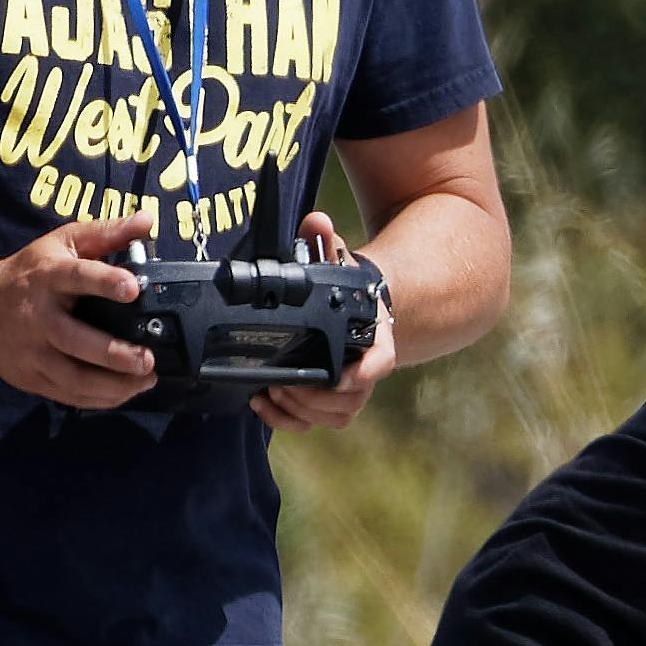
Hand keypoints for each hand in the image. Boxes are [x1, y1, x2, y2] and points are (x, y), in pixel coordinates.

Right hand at [0, 213, 168, 409]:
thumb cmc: (27, 274)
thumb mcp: (60, 244)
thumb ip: (105, 233)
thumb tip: (147, 220)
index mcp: (47, 277)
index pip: (76, 276)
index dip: (105, 282)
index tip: (133, 288)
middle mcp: (37, 317)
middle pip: (74, 340)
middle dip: (114, 354)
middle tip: (147, 359)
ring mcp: (31, 351)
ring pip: (72, 377)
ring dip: (114, 385)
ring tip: (146, 380)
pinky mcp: (30, 377)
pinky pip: (68, 395)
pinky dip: (100, 399)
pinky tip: (126, 392)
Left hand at [253, 212, 405, 429]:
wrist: (355, 309)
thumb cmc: (344, 290)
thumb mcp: (338, 262)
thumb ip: (325, 243)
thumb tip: (315, 221)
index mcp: (374, 336)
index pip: (381, 361)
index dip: (366, 373)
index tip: (341, 378)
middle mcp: (366, 368)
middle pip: (353, 398)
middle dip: (315, 396)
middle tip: (285, 382)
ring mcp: (349, 389)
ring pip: (336, 416)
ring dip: (302, 410)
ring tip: (272, 391)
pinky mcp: (328, 401)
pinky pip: (318, 424)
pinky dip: (290, 421)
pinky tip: (264, 403)